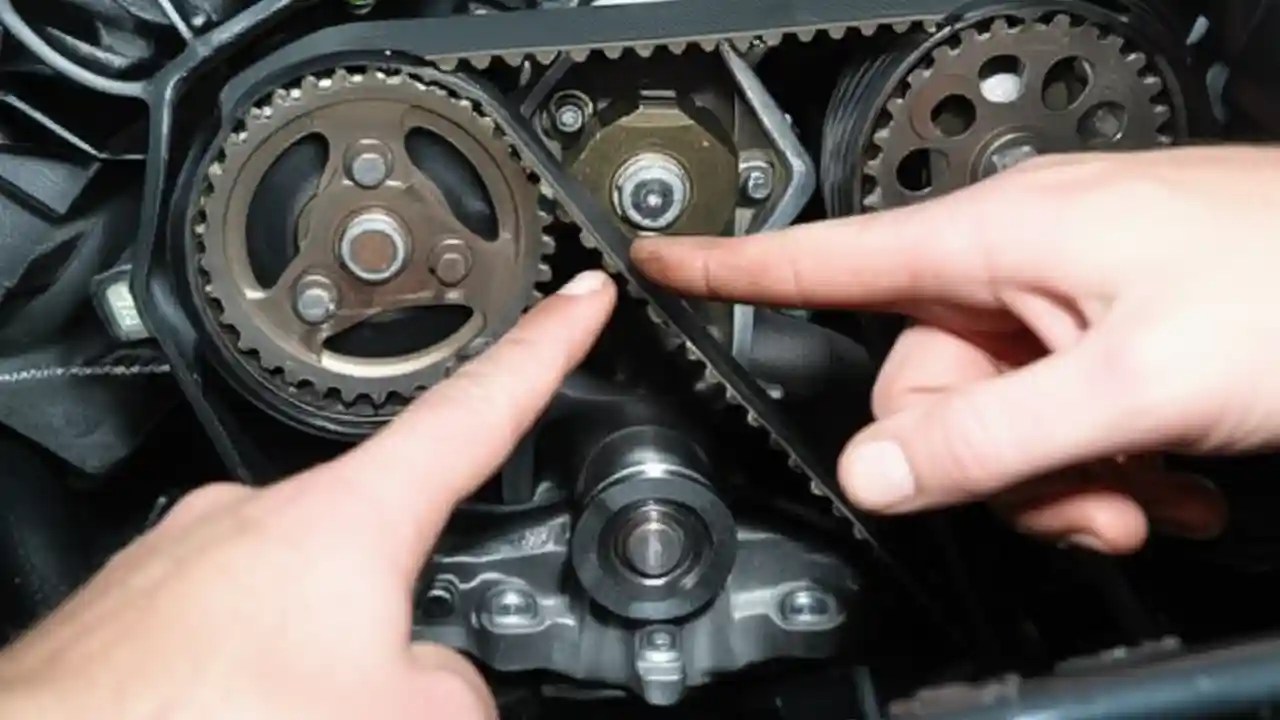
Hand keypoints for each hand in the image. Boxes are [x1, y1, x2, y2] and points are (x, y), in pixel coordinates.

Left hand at [0, 271, 616, 718]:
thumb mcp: (404, 717)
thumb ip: (458, 686)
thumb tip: (444, 684)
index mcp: (347, 519)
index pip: (476, 408)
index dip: (544, 348)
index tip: (577, 296)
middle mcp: (260, 515)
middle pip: (385, 540)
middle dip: (410, 604)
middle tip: (396, 685)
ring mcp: (187, 557)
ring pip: (302, 602)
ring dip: (322, 658)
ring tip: (306, 710)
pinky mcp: (132, 610)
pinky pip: (228, 631)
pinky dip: (251, 675)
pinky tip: (245, 710)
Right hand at [630, 146, 1279, 553]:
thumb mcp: (1135, 379)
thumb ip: (991, 436)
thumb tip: (876, 473)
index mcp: (1002, 241)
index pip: (828, 255)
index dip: (734, 268)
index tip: (662, 270)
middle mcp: (1023, 270)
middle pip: (922, 393)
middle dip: (995, 471)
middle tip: (1084, 501)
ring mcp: (1069, 309)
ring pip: (996, 428)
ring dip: (1067, 488)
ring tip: (1155, 494)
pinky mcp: (1112, 343)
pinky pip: (1055, 426)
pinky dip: (1106, 472)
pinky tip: (1176, 480)